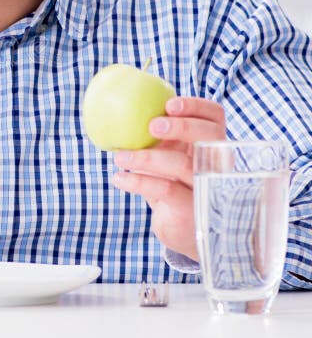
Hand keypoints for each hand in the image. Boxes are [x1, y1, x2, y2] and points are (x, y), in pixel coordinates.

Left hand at [110, 96, 225, 259]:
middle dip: (183, 126)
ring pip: (184, 164)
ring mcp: (208, 189)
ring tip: (119, 157)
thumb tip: (119, 114)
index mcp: (211, 146)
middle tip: (152, 125)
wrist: (185, 233)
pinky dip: (139, 181)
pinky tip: (119, 179)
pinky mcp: (194, 210)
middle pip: (211, 138)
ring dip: (147, 158)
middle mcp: (217, 166)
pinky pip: (166, 189)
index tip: (170, 104)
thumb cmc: (174, 187)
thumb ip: (159, 140)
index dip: (198, 107)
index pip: (216, 118)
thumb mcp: (169, 160)